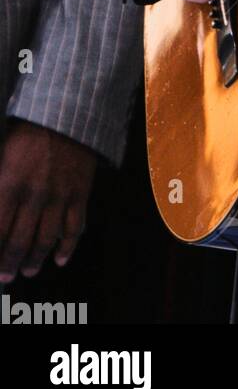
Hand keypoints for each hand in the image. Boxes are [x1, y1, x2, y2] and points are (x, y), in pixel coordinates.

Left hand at [0, 121, 96, 281]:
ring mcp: (59, 195)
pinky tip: (60, 258)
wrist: (68, 111)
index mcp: (9, 184)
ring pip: (45, 239)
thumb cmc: (29, 131)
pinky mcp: (79, 193)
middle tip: (5, 277)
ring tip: (28, 270)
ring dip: (34, 260)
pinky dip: (67, 247)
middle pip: (19, 241)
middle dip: (9, 264)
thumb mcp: (2, 155)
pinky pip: (74, 227)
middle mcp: (34, 195)